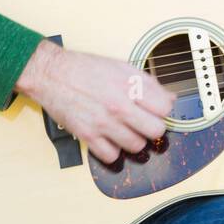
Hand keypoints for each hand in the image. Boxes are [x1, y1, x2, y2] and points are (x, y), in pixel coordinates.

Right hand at [15, 40, 175, 164]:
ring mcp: (104, 123)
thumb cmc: (86, 68)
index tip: (156, 109)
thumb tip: (170, 98)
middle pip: (155, 131)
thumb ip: (148, 84)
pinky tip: (111, 139)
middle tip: (145, 122)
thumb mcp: (123, 67)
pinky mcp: (88, 136)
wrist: (52, 74)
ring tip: (127, 130)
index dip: (163, 110)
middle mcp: (119, 106)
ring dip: (135, 140)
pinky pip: (111, 156)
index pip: (165, 109)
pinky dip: (113, 151)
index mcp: (130, 86)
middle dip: (153, 127)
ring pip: (136, 146)